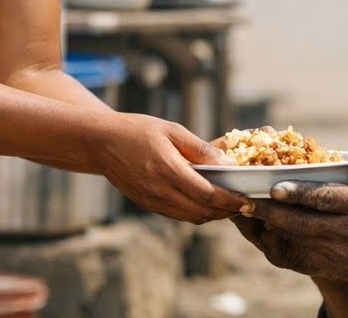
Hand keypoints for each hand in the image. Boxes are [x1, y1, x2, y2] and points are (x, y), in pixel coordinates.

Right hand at [96, 113, 248, 223]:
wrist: (100, 143)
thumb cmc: (137, 131)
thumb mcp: (172, 130)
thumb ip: (200, 148)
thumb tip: (227, 163)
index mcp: (167, 170)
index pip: (206, 194)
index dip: (230, 200)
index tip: (246, 199)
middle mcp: (159, 191)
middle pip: (201, 212)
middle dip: (226, 212)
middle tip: (243, 205)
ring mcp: (152, 201)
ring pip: (190, 218)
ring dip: (212, 215)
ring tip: (228, 204)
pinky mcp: (147, 204)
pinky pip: (177, 215)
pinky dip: (195, 213)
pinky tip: (205, 202)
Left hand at [234, 151, 347, 296]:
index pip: (324, 199)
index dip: (296, 193)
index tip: (273, 186)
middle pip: (301, 222)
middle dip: (270, 211)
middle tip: (245, 199)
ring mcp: (340, 254)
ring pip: (296, 242)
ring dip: (269, 230)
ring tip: (246, 215)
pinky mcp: (337, 268)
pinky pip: (301, 261)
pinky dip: (280, 250)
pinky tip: (265, 238)